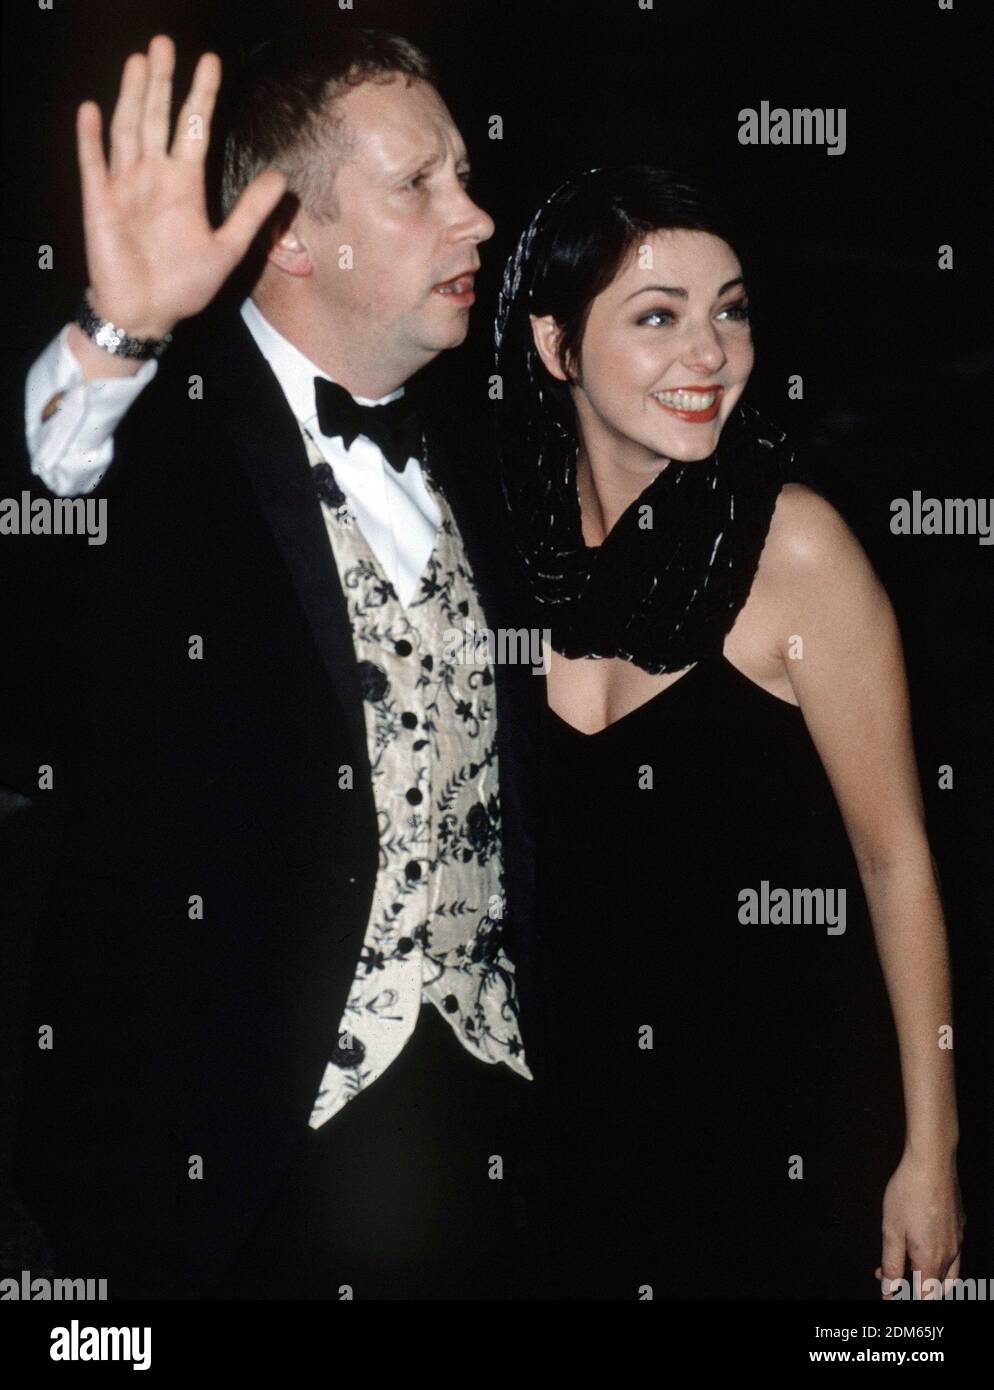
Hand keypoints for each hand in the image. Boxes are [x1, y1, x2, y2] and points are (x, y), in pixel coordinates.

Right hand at [76, 33, 286, 339]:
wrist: (146, 314)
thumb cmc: (183, 285)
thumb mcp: (227, 247)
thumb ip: (250, 211)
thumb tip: (282, 178)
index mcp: (184, 184)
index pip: (194, 128)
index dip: (201, 95)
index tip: (211, 62)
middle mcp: (153, 176)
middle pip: (157, 117)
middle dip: (162, 81)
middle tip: (165, 42)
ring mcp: (124, 185)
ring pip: (128, 129)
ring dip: (131, 95)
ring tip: (138, 61)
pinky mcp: (99, 202)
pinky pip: (93, 164)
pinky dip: (91, 138)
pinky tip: (92, 109)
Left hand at [876, 1148, 964, 1297]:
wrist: (932, 1161)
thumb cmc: (909, 1192)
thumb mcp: (891, 1231)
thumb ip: (891, 1265)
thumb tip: (889, 1292)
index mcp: (931, 1260)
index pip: (925, 1297)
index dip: (906, 1297)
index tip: (891, 1293)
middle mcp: (950, 1255)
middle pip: (936, 1288)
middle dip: (914, 1287)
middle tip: (890, 1275)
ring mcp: (958, 1240)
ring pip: (948, 1273)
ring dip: (927, 1275)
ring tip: (906, 1263)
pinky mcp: (960, 1226)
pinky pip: (953, 1254)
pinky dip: (937, 1258)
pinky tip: (921, 1242)